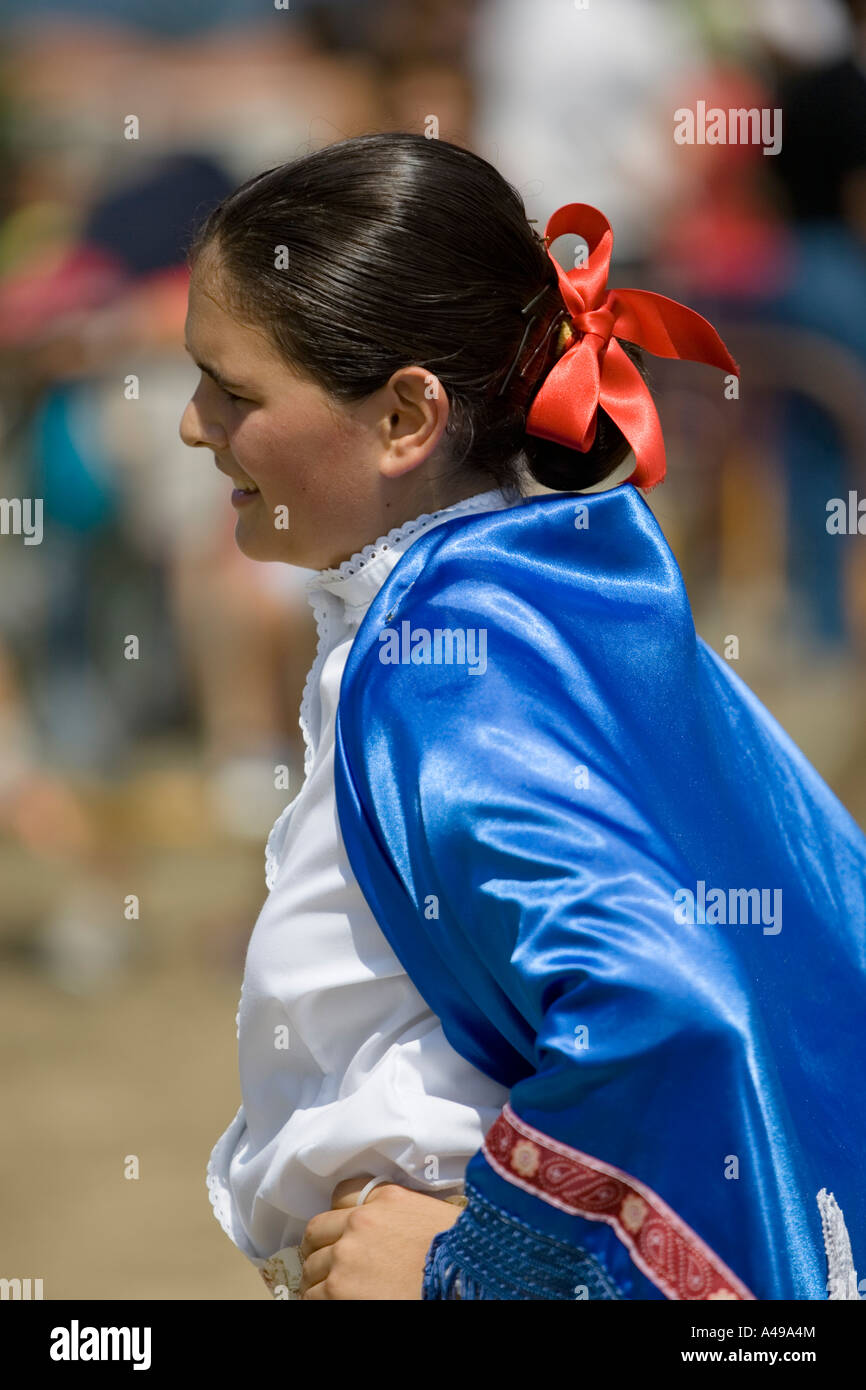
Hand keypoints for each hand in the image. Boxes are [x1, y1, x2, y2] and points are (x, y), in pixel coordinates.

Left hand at [297, 1174, 462, 1299]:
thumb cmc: (458, 1254)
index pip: (343, 1196)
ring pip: (311, 1266)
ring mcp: (346, 1255)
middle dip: (320, 1249)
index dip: (340, 1217)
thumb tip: (392, 1228)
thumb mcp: (432, 1216)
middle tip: (326, 1266)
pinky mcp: (338, 1288)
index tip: (342, 1233)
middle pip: (318, 1231)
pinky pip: (313, 1295)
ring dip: (318, 1279)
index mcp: (386, 1198)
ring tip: (329, 1292)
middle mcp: (360, 1221)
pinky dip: (318, 1300)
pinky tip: (331, 1303)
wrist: (464, 1280)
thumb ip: (401, 1213)